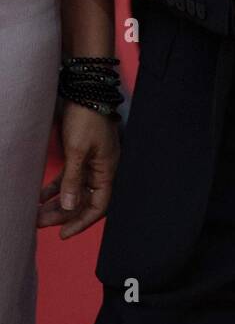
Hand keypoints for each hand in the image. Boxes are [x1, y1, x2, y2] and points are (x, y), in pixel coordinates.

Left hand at [37, 102, 120, 238]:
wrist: (85, 89)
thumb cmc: (87, 118)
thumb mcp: (78, 151)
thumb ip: (73, 180)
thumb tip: (69, 207)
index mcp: (108, 170)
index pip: (99, 206)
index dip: (81, 222)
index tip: (62, 234)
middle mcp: (102, 169)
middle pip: (84, 201)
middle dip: (63, 214)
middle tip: (40, 224)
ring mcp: (92, 162)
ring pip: (75, 190)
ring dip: (57, 203)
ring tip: (37, 214)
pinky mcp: (81, 154)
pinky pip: (69, 177)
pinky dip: (55, 187)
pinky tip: (40, 196)